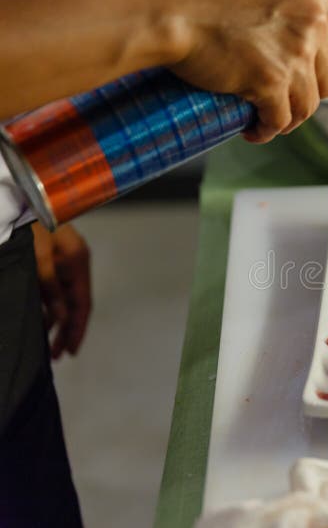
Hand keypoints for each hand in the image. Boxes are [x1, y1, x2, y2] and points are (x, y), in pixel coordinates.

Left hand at [31, 223, 91, 359]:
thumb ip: (50, 288)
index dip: (77, 329)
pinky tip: (40, 321)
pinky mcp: (48, 260)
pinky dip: (47, 308)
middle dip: (66, 331)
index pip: (83, 303)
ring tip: (46, 345)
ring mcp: (61, 262)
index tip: (71, 352)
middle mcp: (73, 263)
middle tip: (56, 356)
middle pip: (74, 305)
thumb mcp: (37, 256)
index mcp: (78, 261)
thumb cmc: (27, 225)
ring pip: (62, 299)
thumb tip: (62, 319)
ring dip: (55, 322)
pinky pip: (51, 290)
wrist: (19, 198)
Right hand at [169, 0, 327, 142]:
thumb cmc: (205, 0)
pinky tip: (253, 129)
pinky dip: (266, 130)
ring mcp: (293, 54)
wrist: (171, 11)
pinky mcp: (271, 81)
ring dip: (287, 118)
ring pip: (306, 107)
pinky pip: (280, 121)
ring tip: (265, 117)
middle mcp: (310, 24)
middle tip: (283, 100)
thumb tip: (307, 49)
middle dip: (306, 96)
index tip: (316, 81)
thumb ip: (290, 15)